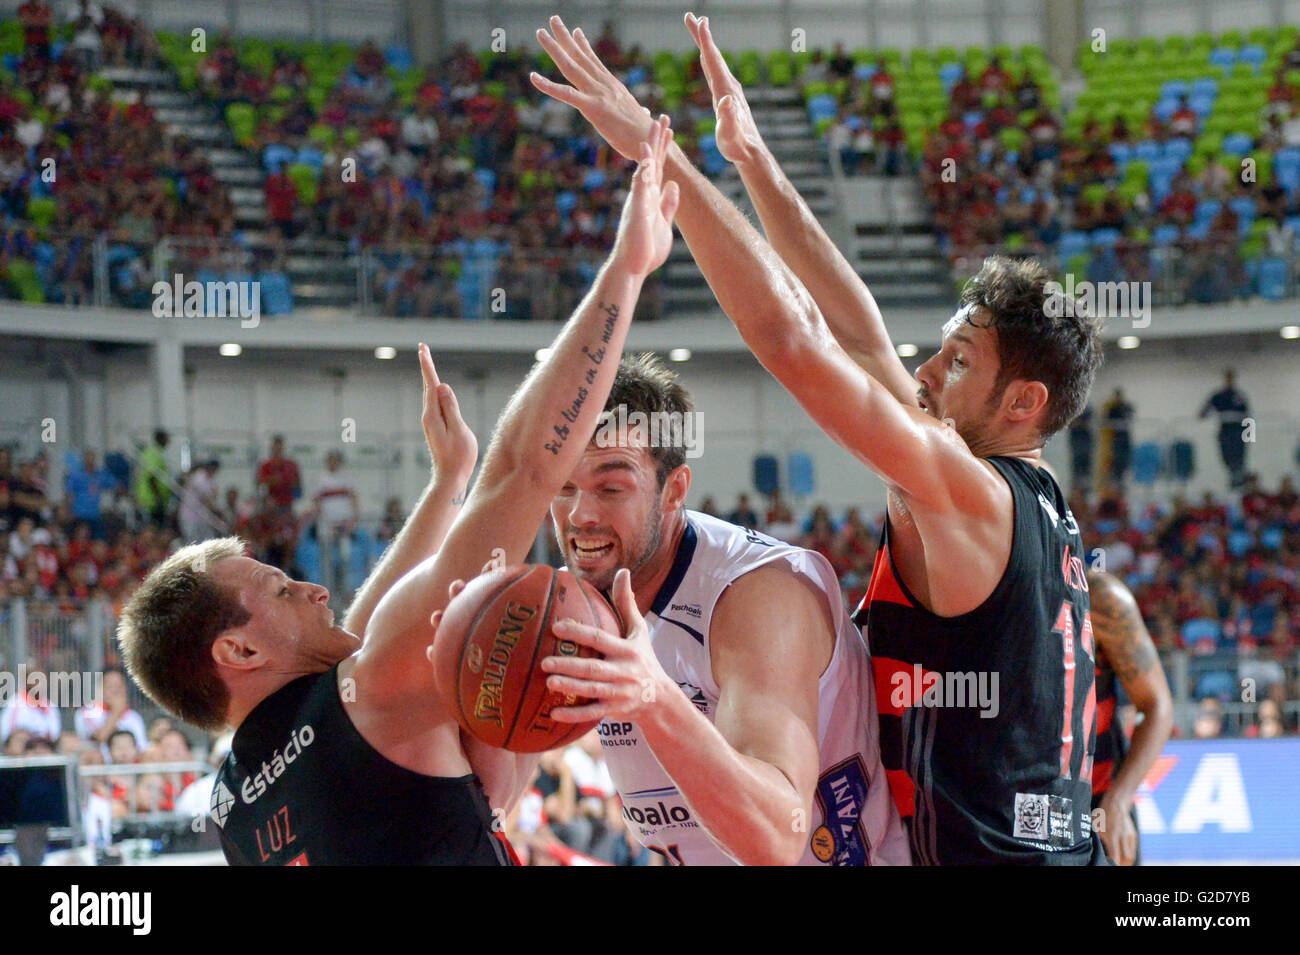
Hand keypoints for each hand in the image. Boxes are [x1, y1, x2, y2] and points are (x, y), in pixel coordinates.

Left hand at [418, 343, 476, 484]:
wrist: (450, 478)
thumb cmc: (458, 457)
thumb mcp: (458, 431)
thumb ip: (451, 408)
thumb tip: (442, 387)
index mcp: (433, 415)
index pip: (430, 385)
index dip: (428, 366)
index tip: (423, 350)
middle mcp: (428, 416)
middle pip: (428, 386)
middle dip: (426, 366)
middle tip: (423, 347)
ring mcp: (431, 422)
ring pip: (431, 395)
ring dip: (430, 377)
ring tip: (427, 361)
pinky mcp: (435, 427)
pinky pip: (435, 403)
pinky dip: (434, 390)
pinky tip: (435, 387)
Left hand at [531, 16, 656, 160]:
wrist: (652, 140)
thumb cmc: (647, 134)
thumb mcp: (639, 117)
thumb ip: (636, 112)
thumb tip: (644, 113)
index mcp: (613, 87)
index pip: (595, 62)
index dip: (583, 45)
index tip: (575, 31)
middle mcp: (604, 85)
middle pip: (580, 57)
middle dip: (565, 38)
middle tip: (553, 20)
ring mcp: (598, 94)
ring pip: (570, 67)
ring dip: (554, 48)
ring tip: (540, 33)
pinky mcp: (592, 108)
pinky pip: (566, 95)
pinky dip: (548, 86)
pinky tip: (533, 77)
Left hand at [540, 568, 671, 723]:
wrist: (661, 698)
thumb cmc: (644, 658)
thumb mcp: (639, 631)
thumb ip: (626, 603)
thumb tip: (623, 571)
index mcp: (626, 650)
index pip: (600, 639)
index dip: (579, 633)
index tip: (557, 628)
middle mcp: (623, 672)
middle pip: (593, 668)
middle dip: (570, 665)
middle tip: (544, 661)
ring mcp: (619, 694)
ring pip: (592, 692)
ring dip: (570, 688)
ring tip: (549, 682)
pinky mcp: (615, 711)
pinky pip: (592, 714)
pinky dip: (574, 715)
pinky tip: (553, 714)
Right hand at [611, 115, 679, 277]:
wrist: (633, 269)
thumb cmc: (647, 250)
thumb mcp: (663, 222)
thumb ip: (668, 203)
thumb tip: (673, 185)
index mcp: (650, 196)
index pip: (657, 167)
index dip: (663, 148)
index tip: (668, 129)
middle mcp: (643, 194)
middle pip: (651, 161)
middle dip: (657, 138)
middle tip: (662, 116)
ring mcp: (639, 200)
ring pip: (644, 167)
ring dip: (650, 146)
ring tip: (654, 125)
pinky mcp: (637, 209)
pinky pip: (640, 185)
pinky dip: (643, 169)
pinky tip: (646, 154)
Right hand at [685, 13, 765, 165]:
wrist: (749, 152)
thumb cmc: (736, 145)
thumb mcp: (729, 133)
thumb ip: (728, 117)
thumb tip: (726, 100)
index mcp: (725, 89)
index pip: (712, 60)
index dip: (705, 40)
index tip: (699, 21)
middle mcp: (728, 85)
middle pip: (712, 55)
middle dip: (701, 35)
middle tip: (691, 16)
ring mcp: (729, 90)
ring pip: (714, 62)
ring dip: (705, 45)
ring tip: (698, 30)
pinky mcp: (728, 96)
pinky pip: (716, 72)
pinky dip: (709, 60)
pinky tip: (706, 59)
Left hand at [1098, 791, 1137, 864]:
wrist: (1116, 802)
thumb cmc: (1102, 813)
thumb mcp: (1095, 825)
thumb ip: (1097, 838)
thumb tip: (1094, 849)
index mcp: (1112, 835)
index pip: (1115, 856)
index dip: (1114, 863)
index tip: (1110, 865)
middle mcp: (1122, 837)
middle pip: (1126, 858)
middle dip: (1121, 864)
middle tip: (1114, 865)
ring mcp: (1129, 836)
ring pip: (1130, 855)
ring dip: (1126, 861)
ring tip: (1120, 864)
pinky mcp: (1133, 834)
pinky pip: (1132, 849)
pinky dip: (1129, 855)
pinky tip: (1123, 857)